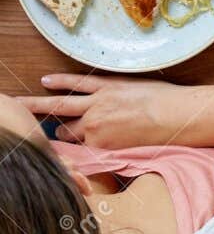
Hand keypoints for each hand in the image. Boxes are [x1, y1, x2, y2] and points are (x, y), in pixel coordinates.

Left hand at [16, 74, 184, 147]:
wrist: (174, 114)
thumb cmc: (165, 99)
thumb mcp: (138, 86)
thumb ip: (118, 90)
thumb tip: (109, 94)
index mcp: (107, 87)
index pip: (75, 83)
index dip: (57, 82)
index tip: (44, 81)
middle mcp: (96, 105)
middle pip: (58, 107)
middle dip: (37, 107)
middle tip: (19, 106)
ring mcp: (96, 126)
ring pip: (66, 132)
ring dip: (67, 134)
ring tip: (72, 136)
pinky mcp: (102, 145)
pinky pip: (83, 149)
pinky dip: (84, 150)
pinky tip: (86, 152)